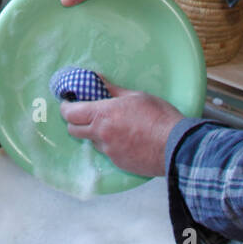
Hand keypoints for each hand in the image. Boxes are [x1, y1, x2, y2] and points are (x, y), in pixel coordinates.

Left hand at [59, 81, 183, 177]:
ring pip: (92, 142)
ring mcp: (109, 151)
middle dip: (75, 121)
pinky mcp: (119, 163)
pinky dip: (110, 144)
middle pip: (73, 130)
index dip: (66, 107)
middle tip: (84, 113)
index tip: (68, 102)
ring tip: (112, 126)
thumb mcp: (136, 96)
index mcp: (103, 115)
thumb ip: (112, 90)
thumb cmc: (158, 117)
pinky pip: (107, 152)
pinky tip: (125, 138)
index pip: (70, 113)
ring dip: (95, 134)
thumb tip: (97, 80)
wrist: (176, 145)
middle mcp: (101, 135)